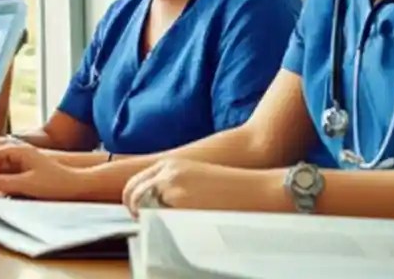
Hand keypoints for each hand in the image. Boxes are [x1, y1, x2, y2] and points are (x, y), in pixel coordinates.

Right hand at [0, 142, 83, 199]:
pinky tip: (11, 195)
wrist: (78, 186)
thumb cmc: (56, 183)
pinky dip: (6, 184)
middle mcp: (21, 153)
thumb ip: (5, 183)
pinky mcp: (28, 172)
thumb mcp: (27, 184)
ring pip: (2, 169)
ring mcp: (24, 162)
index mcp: (20, 151)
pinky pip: (10, 176)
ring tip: (1, 195)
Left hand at [121, 159, 281, 216]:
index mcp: (170, 166)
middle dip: (135, 211)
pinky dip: (160, 225)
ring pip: (140, 206)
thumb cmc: (234, 191)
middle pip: (131, 194)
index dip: (133, 202)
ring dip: (147, 218)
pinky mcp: (182, 201)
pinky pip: (157, 217)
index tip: (140, 214)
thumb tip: (151, 209)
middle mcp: (167, 172)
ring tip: (166, 227)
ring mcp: (173, 185)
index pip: (134, 184)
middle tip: (146, 224)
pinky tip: (179, 228)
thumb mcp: (196, 182)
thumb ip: (172, 191)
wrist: (262, 190)